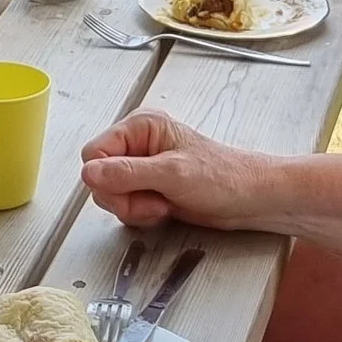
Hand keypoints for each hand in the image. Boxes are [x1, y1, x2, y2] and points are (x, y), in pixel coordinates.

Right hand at [82, 110, 276, 233]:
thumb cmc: (224, 177)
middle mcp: (137, 144)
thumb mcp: (172, 174)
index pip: (94, 152)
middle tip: (153, 200)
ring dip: (133, 208)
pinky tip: (164, 209)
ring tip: (163, 203)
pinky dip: (141, 214)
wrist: (250, 198)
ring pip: (109, 194)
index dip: (106, 178)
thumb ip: (127, 173)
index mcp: (141, 126)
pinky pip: (125, 206)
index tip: (130, 189)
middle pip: (98, 176)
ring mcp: (142, 167)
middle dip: (122, 198)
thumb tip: (90, 173)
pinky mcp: (148, 187)